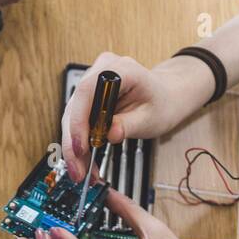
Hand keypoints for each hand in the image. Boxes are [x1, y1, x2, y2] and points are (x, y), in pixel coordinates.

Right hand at [62, 52, 213, 181]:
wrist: (166, 95)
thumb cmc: (161, 102)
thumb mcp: (150, 118)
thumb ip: (129, 125)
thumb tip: (109, 135)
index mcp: (120, 69)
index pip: (87, 91)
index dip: (78, 120)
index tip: (80, 147)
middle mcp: (101, 70)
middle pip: (75, 106)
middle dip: (73, 141)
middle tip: (78, 169)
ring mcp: (92, 81)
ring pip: (72, 115)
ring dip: (73, 144)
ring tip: (81, 169)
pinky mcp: (89, 95)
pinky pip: (77, 117)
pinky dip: (79, 139)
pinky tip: (83, 158)